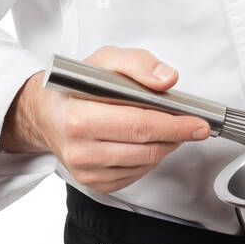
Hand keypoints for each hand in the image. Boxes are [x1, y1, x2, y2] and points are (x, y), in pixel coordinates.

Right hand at [0, 45, 211, 193]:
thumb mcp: (104, 60)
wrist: (46, 113)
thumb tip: (166, 80)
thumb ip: (137, 64)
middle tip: (194, 125)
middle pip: (145, 148)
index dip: (175, 125)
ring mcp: (85, 171)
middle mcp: (79, 150)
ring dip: (165, 147)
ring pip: (144, 164)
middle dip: (176, 136)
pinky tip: (147, 142)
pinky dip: (149, 159)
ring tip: (170, 129)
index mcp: (78, 118)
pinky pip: (135, 175)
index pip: (139, 126)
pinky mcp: (93, 183)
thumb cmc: (76, 86)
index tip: (198, 123)